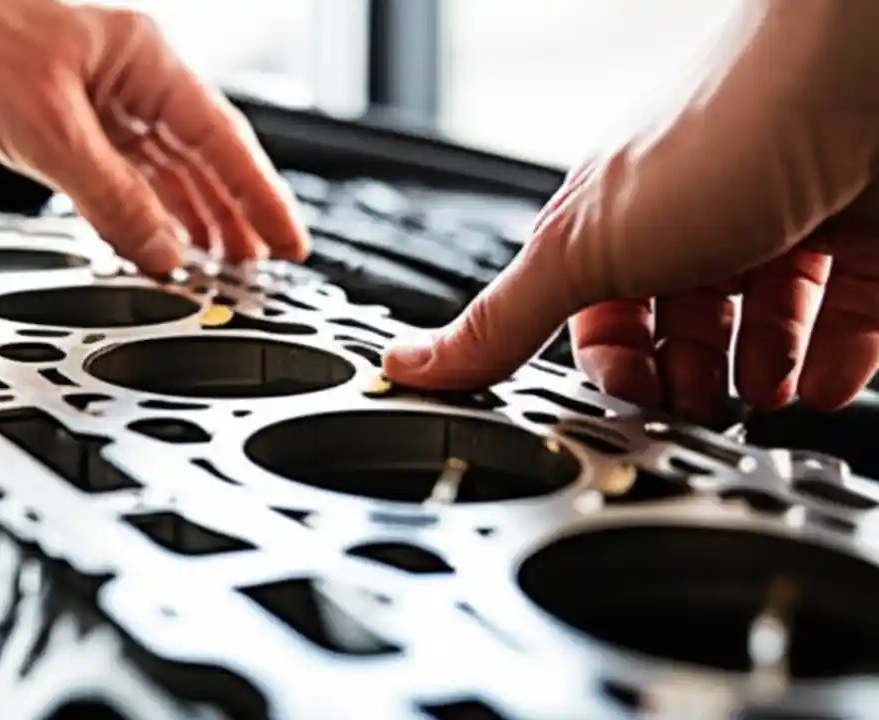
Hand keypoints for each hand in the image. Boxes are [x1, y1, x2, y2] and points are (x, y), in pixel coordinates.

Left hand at [0, 0, 307, 274]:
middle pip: (202, 157)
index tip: (289, 242)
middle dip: (232, 214)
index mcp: (146, 63)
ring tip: (217, 263)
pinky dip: (143, 208)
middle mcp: (131, 78)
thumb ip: (112, 198)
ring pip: (164, 168)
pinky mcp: (66, 118)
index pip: (224, 141)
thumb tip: (164, 253)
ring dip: (190, 216)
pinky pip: (122, 173)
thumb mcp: (47, 130)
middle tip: (257, 267)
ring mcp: (100, 99)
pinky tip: (155, 236)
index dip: (261, 198)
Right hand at [384, 0, 878, 425]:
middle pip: (681, 329)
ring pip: (765, 328)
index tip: (630, 410)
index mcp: (617, 224)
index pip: (597, 319)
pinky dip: (835, 364)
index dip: (612, 373)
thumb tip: (407, 363)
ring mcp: (784, 226)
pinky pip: (846, 319)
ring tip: (765, 396)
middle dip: (687, 381)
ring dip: (762, 377)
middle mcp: (698, 221)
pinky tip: (823, 380)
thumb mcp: (582, 250)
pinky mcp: (860, 237)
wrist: (863, 71)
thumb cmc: (723, 132)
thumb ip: (502, 320)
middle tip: (699, 408)